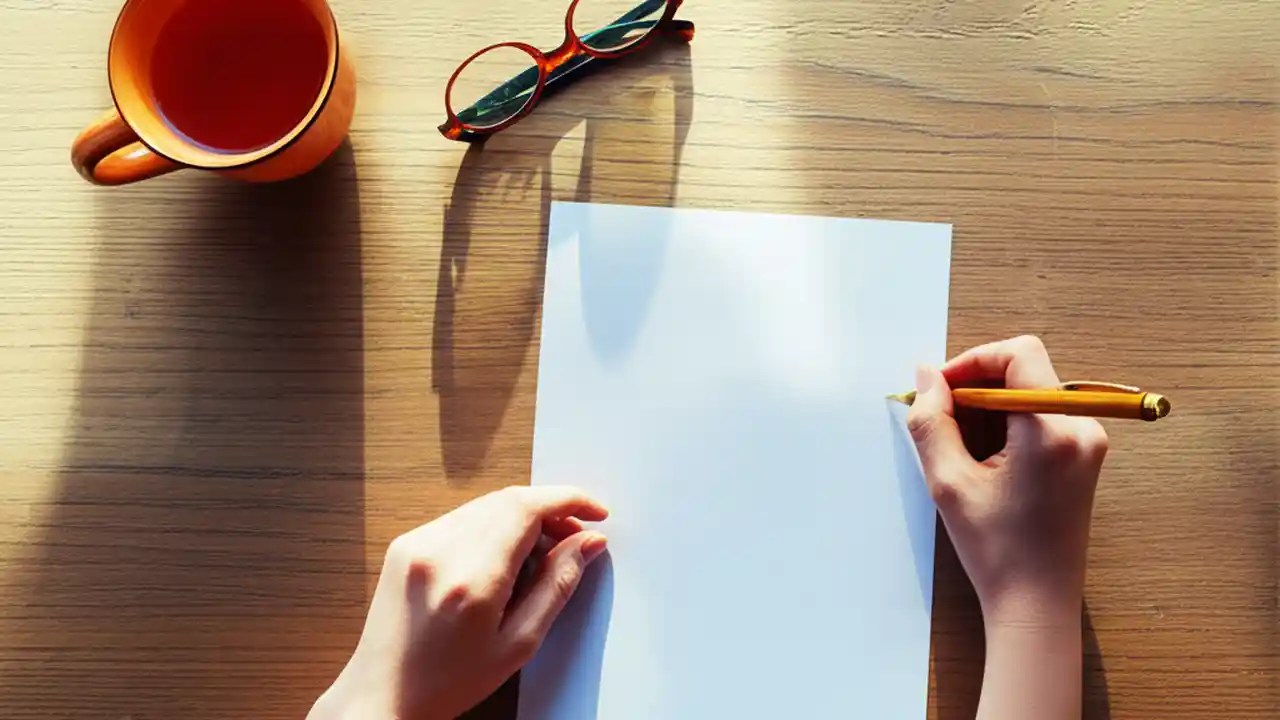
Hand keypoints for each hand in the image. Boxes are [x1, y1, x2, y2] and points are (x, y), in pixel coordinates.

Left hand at [310, 486, 609, 719]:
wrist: (383, 696)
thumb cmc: (447, 682)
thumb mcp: (518, 643)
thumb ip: (556, 586)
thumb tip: (587, 544)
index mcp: (471, 579)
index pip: (526, 508)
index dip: (568, 500)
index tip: (595, 511)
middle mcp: (438, 552)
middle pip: (508, 499)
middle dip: (549, 510)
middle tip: (574, 538)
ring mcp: (416, 544)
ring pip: (486, 504)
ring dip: (522, 517)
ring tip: (539, 554)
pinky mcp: (405, 545)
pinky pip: (461, 517)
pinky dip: (492, 526)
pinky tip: (503, 558)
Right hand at [907, 335, 1107, 626]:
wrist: (1036, 603)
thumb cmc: (996, 550)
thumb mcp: (948, 482)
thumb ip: (932, 421)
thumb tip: (926, 377)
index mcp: (1053, 430)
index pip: (1020, 354)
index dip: (974, 360)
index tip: (941, 387)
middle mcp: (1082, 427)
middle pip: (1025, 371)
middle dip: (977, 386)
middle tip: (941, 419)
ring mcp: (1089, 442)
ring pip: (1030, 392)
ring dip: (990, 407)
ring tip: (961, 448)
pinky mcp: (1085, 455)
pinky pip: (1042, 415)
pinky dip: (1007, 423)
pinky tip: (984, 458)